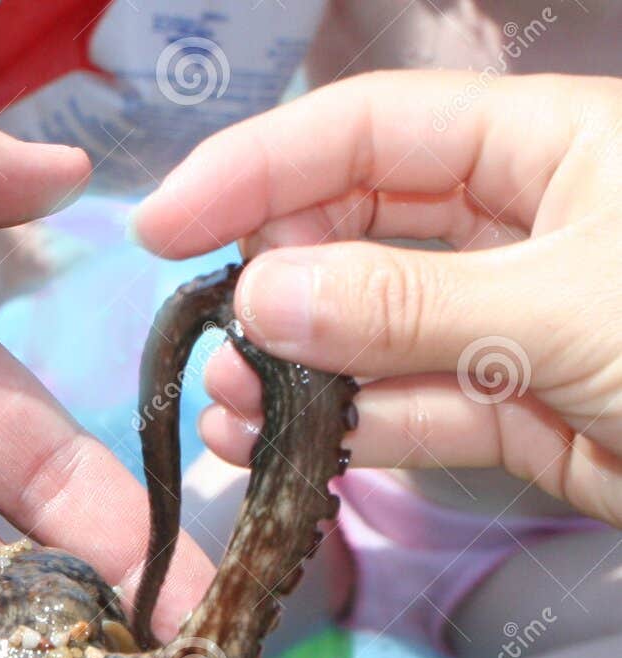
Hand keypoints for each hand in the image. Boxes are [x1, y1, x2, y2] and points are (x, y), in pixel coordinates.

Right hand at [134, 72, 621, 528]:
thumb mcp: (566, 307)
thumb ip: (407, 306)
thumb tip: (264, 299)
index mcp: (546, 146)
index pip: (371, 133)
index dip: (261, 170)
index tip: (165, 230)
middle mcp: (519, 224)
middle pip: (361, 231)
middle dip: (275, 282)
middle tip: (207, 341)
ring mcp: (512, 325)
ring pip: (375, 335)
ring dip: (295, 373)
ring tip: (228, 414)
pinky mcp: (517, 416)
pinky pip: (412, 413)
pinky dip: (345, 434)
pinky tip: (276, 451)